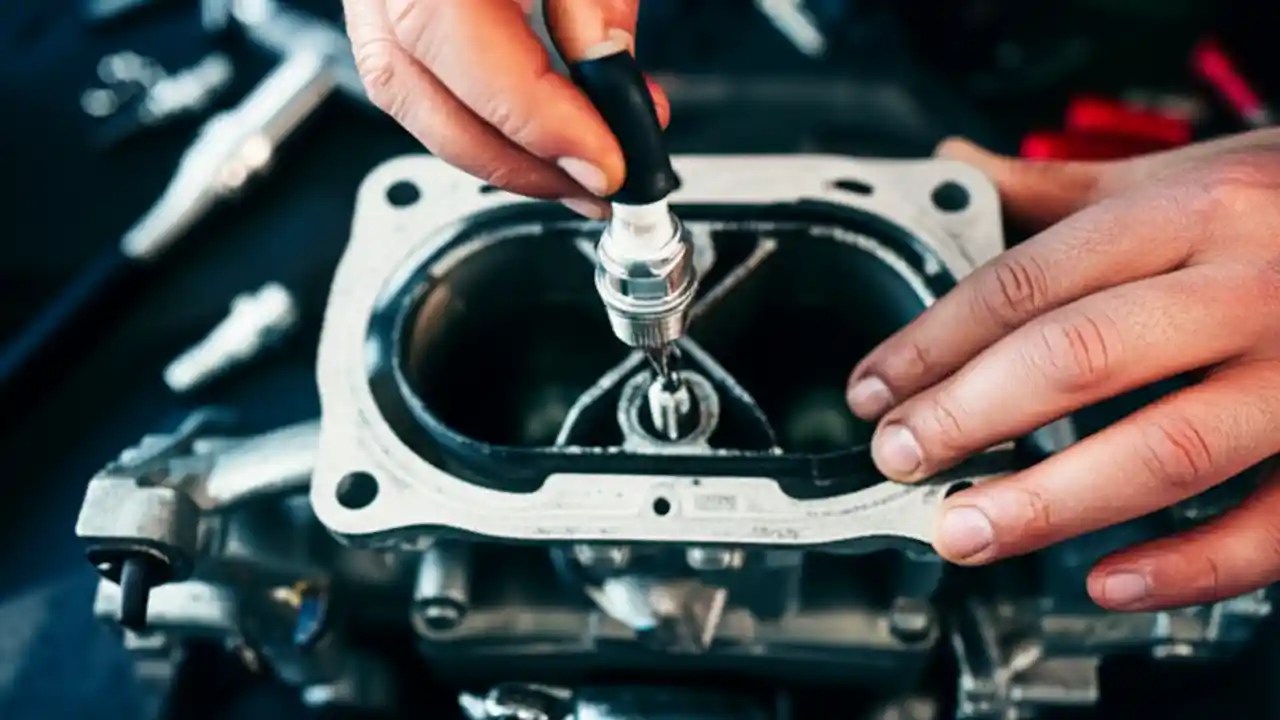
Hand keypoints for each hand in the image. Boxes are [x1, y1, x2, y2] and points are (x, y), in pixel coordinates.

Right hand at [342, 0, 668, 217]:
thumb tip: (609, 68)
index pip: (454, 39)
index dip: (533, 118)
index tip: (604, 164)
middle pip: (413, 88)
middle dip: (513, 160)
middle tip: (596, 188)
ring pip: (405, 93)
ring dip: (496, 151)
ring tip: (575, 174)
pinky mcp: (384, 7)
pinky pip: (414, 73)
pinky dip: (478, 115)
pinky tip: (538, 135)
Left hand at [847, 129, 1279, 610]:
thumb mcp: (1183, 176)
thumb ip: (1065, 188)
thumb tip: (961, 170)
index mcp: (1192, 212)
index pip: (1029, 282)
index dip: (933, 341)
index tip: (876, 385)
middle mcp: (1246, 288)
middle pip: (1078, 358)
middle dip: (967, 417)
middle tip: (899, 458)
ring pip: (1164, 448)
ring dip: (1049, 500)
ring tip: (965, 529)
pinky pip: (1269, 526)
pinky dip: (1187, 566)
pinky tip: (1109, 580)